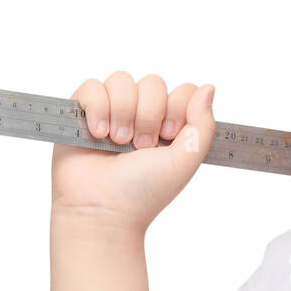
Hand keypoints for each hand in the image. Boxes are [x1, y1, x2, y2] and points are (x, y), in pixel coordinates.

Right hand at [51, 72, 217, 231]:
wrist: (101, 210)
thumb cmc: (143, 192)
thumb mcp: (185, 161)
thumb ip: (203, 125)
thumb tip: (209, 87)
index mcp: (168, 125)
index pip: (182, 90)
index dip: (176, 108)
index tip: (166, 137)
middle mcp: (141, 115)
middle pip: (153, 82)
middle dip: (148, 115)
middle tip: (139, 146)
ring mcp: (111, 111)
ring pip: (121, 80)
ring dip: (122, 112)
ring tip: (117, 142)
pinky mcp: (82, 112)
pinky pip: (91, 87)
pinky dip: (96, 108)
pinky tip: (96, 134)